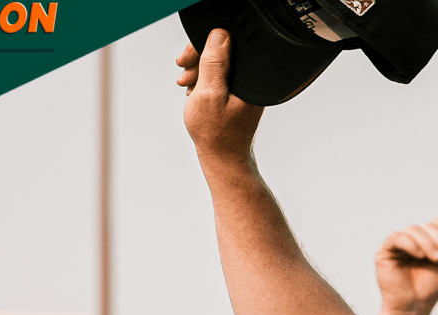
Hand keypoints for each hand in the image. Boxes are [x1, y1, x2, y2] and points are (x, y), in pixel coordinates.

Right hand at [177, 30, 262, 166]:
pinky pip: (221, 76)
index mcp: (253, 76)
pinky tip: (195, 92)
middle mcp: (254, 78)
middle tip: (183, 75)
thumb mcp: (209, 94)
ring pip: (219, 63)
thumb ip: (215, 63)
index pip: (229, 42)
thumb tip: (220, 33)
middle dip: (198, 59)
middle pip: (224, 51)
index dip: (202, 45)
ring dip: (198, 71)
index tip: (185, 60)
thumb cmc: (216, 131)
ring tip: (187, 87)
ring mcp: (247, 85)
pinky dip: (204, 80)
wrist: (223, 159)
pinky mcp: (240, 92)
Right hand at [375, 218, 437, 314]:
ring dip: (428, 243)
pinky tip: (419, 255)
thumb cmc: (430, 288)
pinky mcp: (386, 251)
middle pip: (428, 226)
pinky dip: (411, 244)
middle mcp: (414, 239)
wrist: (414, 307)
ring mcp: (399, 243)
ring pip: (414, 230)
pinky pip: (397, 238)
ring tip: (435, 259)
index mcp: (429, 240)